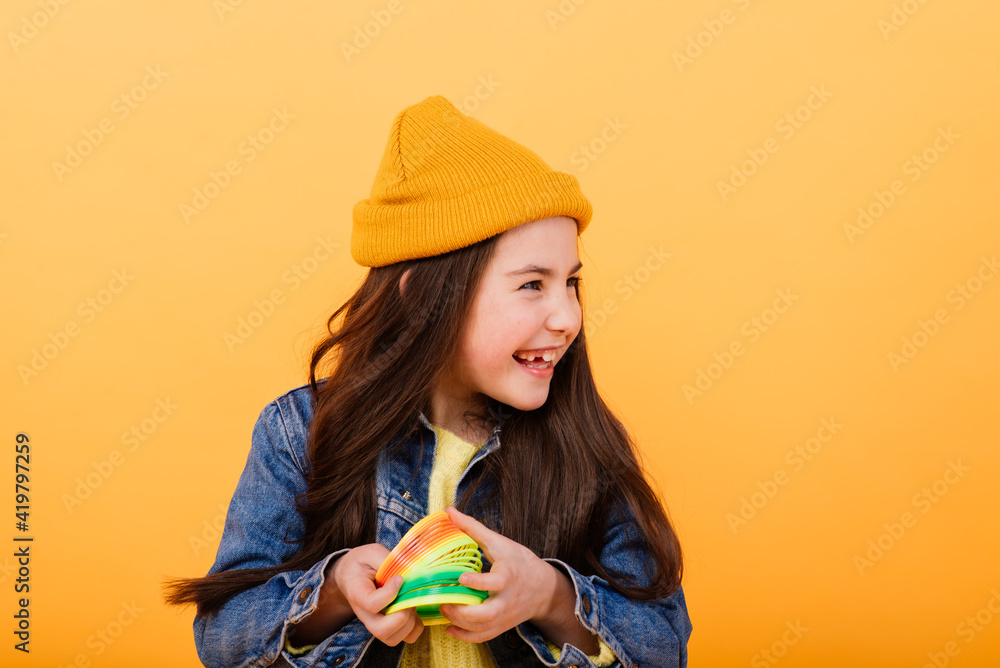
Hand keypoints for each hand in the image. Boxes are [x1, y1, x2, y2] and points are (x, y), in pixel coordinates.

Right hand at [332, 543, 423, 645]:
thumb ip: (386, 560)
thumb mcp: (371, 553)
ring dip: (409, 622)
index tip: (399, 578)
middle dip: (402, 614)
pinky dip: (415, 626)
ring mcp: (376, 624)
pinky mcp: (389, 627)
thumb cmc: (362, 563)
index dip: (390, 593)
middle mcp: (365, 615)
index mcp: (357, 594)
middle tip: (407, 595)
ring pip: (393, 638)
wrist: (352, 575)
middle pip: (382, 630)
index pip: (372, 604)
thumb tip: (407, 572)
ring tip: (410, 601)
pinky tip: (413, 607)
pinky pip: (406, 637)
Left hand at [437, 506, 558, 642]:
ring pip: (483, 628)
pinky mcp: (502, 625)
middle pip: (488, 613)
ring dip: (461, 624)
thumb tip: (449, 512)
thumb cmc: (518, 561)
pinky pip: (483, 636)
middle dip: (464, 612)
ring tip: (443, 610)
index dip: (479, 582)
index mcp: (509, 575)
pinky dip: (466, 636)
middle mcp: (508, 599)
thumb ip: (472, 528)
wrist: (544, 587)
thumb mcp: (498, 542)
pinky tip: (450, 628)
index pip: (497, 582)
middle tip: (444, 602)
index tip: (462, 578)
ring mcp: (505, 615)